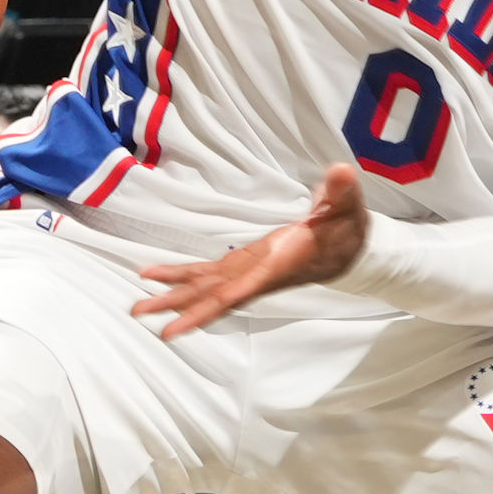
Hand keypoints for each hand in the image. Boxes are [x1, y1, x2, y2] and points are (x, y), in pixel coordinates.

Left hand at [131, 162, 366, 338]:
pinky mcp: (246, 263)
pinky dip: (184, 277)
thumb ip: (341, 193)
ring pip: (206, 288)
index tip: (181, 322)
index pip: (239, 290)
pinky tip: (159, 276)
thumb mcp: (347, 209)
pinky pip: (210, 274)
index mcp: (276, 267)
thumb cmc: (348, 232)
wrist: (353, 251)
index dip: (209, 305)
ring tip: (139, 303)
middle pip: (212, 296)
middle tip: (139, 314)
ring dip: (173, 295)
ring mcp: (250, 271)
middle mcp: (257, 276)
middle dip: (178, 306)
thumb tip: (339, 172)